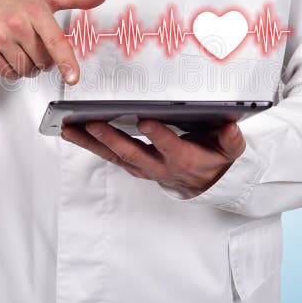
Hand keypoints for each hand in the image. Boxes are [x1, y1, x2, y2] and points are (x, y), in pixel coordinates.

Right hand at [0, 0, 105, 82]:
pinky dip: (13, 69)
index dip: (65, 61)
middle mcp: (15, 23)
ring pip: (25, 69)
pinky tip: (10, 54)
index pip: (54, 40)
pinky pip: (8, 73)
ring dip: (29, 66)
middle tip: (37, 46)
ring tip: (23, 49)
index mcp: (34, 10)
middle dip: (44, 59)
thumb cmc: (15, 0)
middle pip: (42, 60)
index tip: (73, 77)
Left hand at [61, 120, 245, 193]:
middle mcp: (158, 165)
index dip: (159, 136)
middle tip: (94, 123)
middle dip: (112, 139)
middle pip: (133, 153)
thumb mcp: (230, 150)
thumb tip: (231, 127)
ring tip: (70, 128)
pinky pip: (107, 156)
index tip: (146, 121)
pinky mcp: (131, 165)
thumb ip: (231, 139)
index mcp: (182, 159)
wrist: (204, 182)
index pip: (170, 147)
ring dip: (91, 143)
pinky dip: (90, 145)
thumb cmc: (213, 158)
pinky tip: (73, 132)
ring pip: (114, 156)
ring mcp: (141, 167)